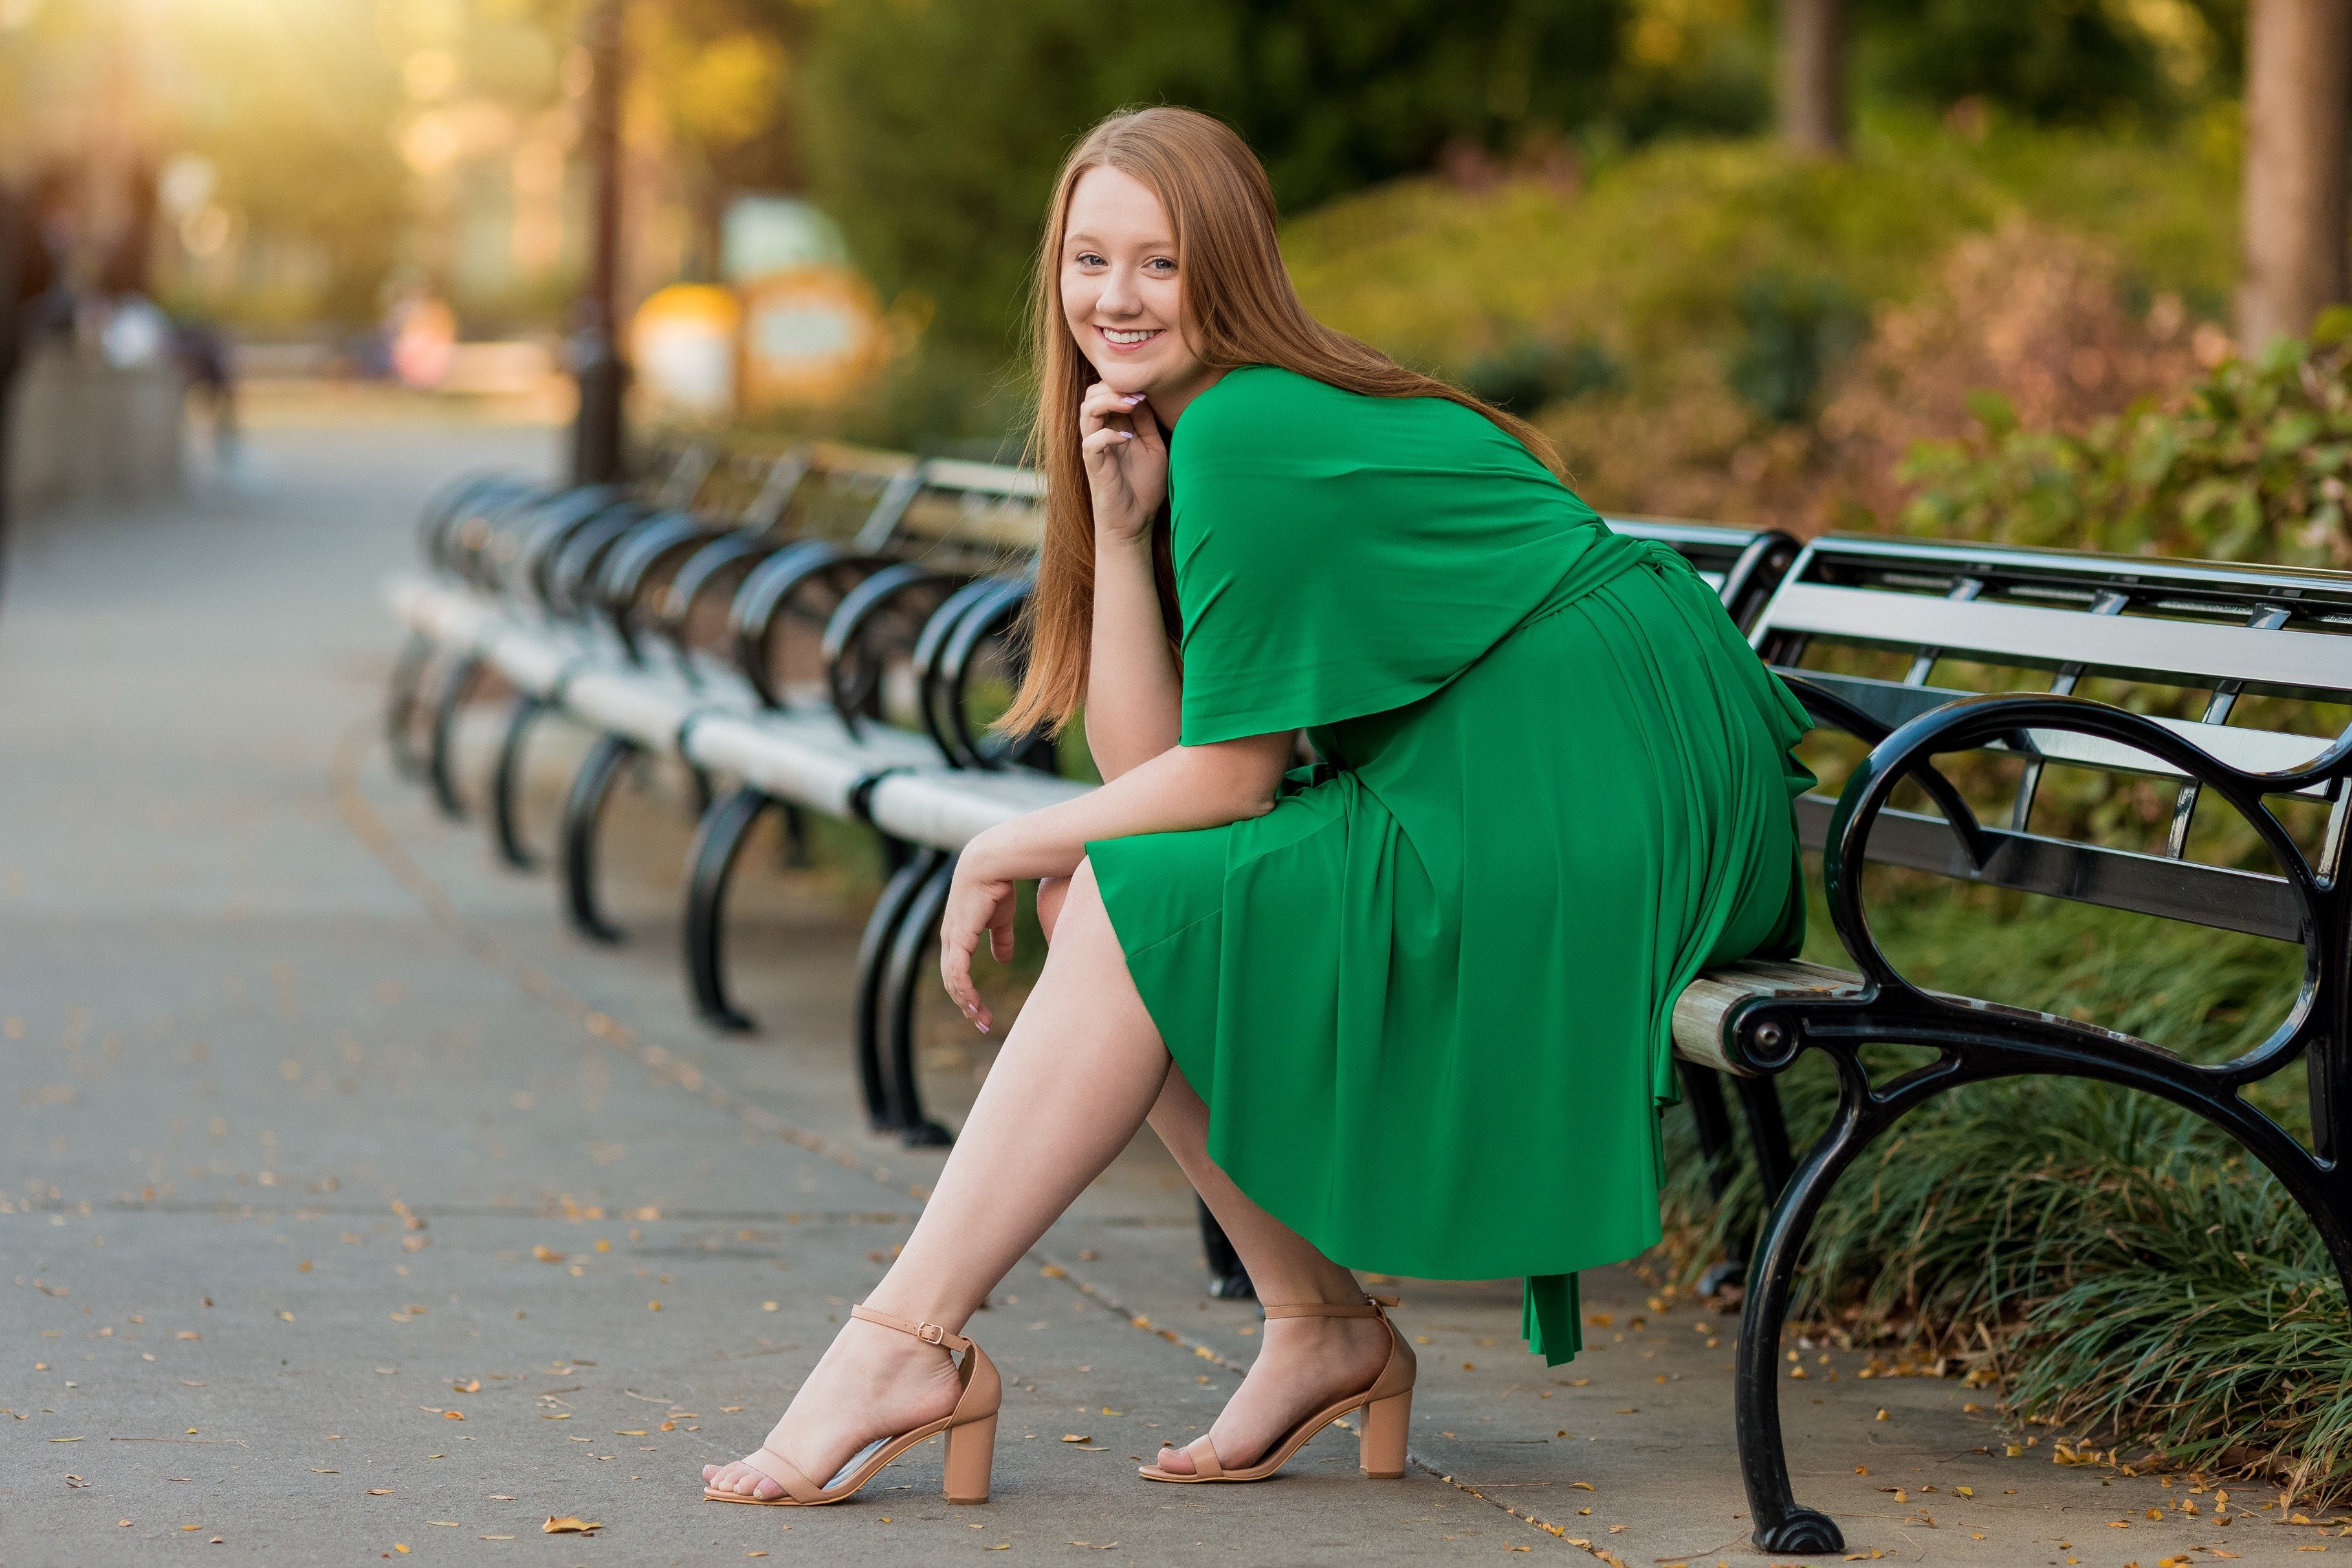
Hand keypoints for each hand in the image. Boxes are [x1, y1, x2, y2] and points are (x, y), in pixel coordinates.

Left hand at [938, 850, 1017, 1032]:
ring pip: (954, 982)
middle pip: (952, 982)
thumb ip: (1000, 940)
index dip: (968, 992)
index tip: (981, 1010)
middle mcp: (949, 940)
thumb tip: (1003, 959)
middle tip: (982, 1023)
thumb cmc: (996, 888)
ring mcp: (951, 940)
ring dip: (967, 1003)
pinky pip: (958, 973)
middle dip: (966, 1005)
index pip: (957, 972)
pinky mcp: (959, 939)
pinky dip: (965, 991)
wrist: (991, 865)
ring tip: (982, 1019)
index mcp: (957, 937)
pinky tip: (975, 1004)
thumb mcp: (1000, 920)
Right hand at [1079, 380, 1166, 544]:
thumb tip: (1144, 394)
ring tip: (1131, 405)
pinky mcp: (1094, 467)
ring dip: (1108, 402)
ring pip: (1086, 411)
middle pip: (1091, 394)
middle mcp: (1100, 434)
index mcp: (1114, 426)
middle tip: (1137, 394)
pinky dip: (1107, 435)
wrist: (1135, 524)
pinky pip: (1090, 443)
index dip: (1123, 384)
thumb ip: (1147, 422)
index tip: (1148, 389)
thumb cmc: (1144, 487)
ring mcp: (1095, 449)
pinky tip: (1127, 439)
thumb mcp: (1153, 447)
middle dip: (1112, 386)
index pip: (1107, 392)